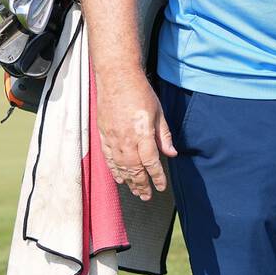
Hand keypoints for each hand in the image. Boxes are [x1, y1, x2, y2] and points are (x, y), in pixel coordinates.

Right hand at [96, 71, 176, 201]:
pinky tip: (119, 178)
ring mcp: (113, 138)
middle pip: (135, 168)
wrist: (116, 78)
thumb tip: (171, 153)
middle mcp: (126, 139)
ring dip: (129, 181)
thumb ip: (164, 135)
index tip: (161, 186)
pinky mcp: (103, 135)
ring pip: (121, 166)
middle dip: (142, 184)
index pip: (151, 161)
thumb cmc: (140, 92)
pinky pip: (109, 158)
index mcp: (142, 132)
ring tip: (135, 192)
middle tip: (147, 196)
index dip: (156, 176)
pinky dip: (114, 170)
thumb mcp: (159, 112)